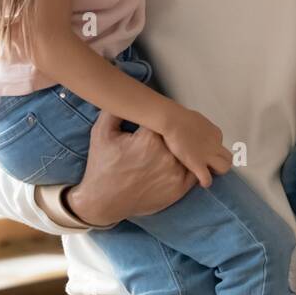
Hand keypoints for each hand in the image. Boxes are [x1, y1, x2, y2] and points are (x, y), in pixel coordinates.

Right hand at [67, 110, 194, 226]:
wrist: (103, 202)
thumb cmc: (102, 165)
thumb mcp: (101, 133)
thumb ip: (116, 110)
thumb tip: (129, 93)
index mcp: (150, 139)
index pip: (165, 119)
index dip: (161, 117)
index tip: (157, 119)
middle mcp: (167, 156)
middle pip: (179, 135)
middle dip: (173, 133)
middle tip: (165, 133)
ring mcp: (176, 174)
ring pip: (189, 152)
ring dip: (184, 148)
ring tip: (173, 146)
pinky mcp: (180, 189)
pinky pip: (193, 170)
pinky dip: (189, 164)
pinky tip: (180, 160)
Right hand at [159, 106, 232, 187]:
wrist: (173, 120)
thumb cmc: (180, 116)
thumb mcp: (197, 120)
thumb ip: (200, 129)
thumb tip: (196, 132)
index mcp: (216, 134)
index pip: (220, 145)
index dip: (212, 150)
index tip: (203, 151)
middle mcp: (216, 145)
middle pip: (229, 158)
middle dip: (222, 163)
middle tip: (210, 165)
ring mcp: (208, 155)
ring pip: (224, 168)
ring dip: (217, 172)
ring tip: (208, 173)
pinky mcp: (197, 164)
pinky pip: (207, 178)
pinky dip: (205, 182)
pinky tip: (201, 182)